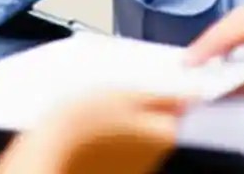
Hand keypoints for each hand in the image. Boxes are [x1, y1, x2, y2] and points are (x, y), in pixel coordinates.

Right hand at [0, 92, 185, 173]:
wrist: (50, 148)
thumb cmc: (83, 119)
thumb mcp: (126, 93)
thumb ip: (164, 93)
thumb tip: (192, 92)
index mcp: (164, 132)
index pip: (178, 103)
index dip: (161, 85)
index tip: (145, 78)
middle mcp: (156, 154)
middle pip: (158, 116)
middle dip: (142, 101)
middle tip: (116, 88)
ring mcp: (136, 164)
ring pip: (138, 128)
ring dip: (125, 116)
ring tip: (98, 106)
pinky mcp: (116, 167)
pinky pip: (121, 143)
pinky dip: (111, 132)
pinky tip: (91, 123)